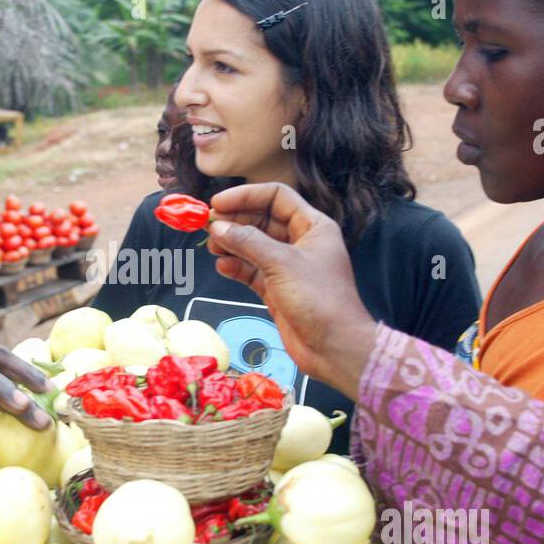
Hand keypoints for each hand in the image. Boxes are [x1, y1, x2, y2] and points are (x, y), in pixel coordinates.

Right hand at [208, 182, 375, 395]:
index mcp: (313, 226)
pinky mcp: (277, 289)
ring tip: (212, 247)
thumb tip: (218, 227)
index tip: (217, 203)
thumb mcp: (282, 263)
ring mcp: (288, 267)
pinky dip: (237, 267)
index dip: (246, 196)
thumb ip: (248, 242)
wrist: (334, 347)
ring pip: (254, 246)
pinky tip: (222, 266)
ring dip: (232, 244)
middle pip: (262, 220)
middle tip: (208, 226)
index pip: (276, 197)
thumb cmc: (318, 299)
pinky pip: (252, 271)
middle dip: (235, 221)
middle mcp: (301, 242)